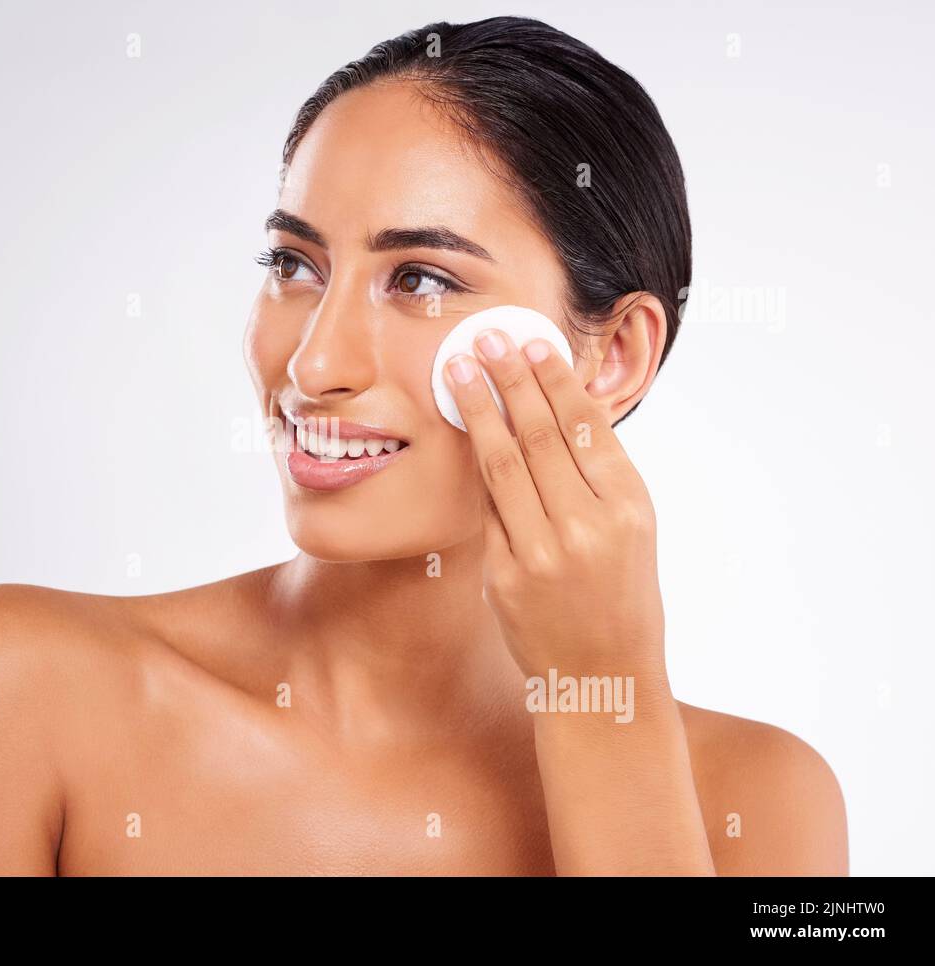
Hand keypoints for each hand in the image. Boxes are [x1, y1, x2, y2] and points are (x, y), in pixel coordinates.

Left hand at [443, 329, 665, 683]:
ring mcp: (543, 551)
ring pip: (504, 461)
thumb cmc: (621, 596)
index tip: (533, 343)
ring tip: (458, 369)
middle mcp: (589, 525)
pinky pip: (488, 506)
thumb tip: (564, 407)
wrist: (602, 677)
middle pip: (540, 434)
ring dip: (479, 407)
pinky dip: (476, 462)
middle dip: (510, 378)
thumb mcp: (632, 530)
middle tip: (485, 337)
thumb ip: (600, 474)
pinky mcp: (505, 574)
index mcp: (629, 507)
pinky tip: (463, 429)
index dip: (554, 380)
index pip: (586, 426)